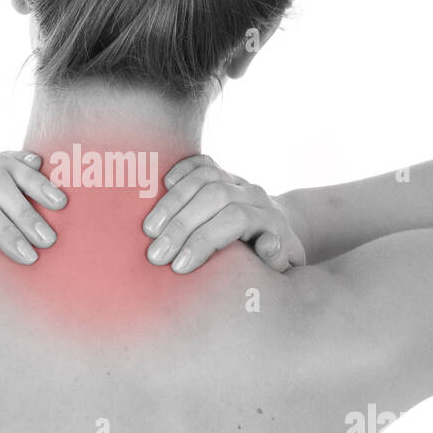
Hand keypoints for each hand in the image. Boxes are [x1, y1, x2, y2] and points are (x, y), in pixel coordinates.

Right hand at [142, 155, 304, 273]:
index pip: (236, 219)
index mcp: (270, 218)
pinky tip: (161, 187)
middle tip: (155, 254)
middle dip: (181, 225)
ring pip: (204, 178)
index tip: (179, 267)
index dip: (205, 241)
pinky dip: (181, 170)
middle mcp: (254, 194)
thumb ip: (278, 260)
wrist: (279, 230)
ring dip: (172, 202)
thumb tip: (267, 242)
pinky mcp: (223, 173)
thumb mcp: (284, 268)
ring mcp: (237, 181)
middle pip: (215, 196)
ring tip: (149, 230)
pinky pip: (201, 163)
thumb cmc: (275, 260)